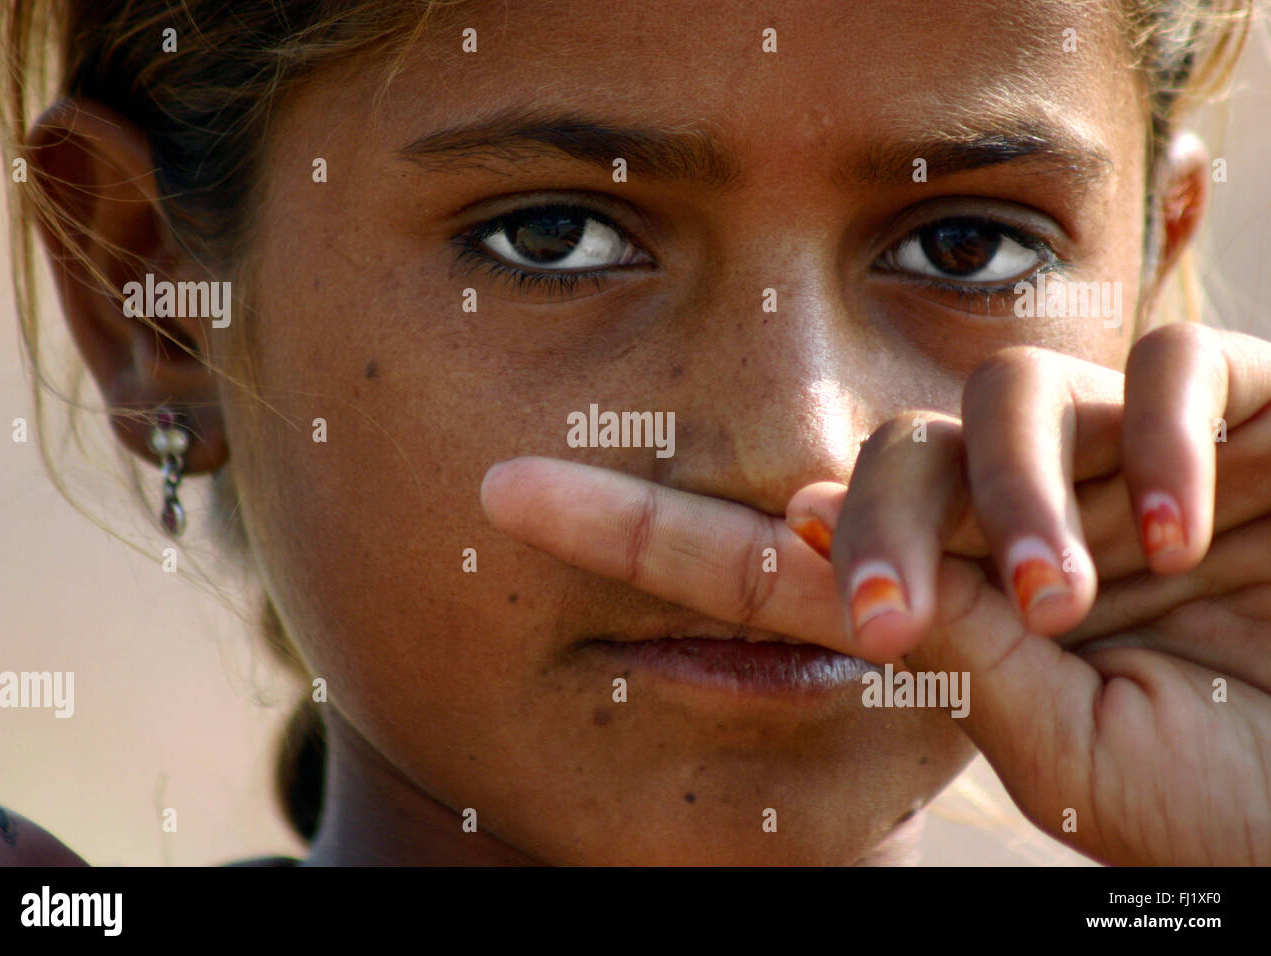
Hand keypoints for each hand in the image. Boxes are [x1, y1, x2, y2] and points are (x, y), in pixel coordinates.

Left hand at [480, 323, 1270, 863]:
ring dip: (1009, 498)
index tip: (509, 501)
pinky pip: (1158, 366)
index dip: (641, 528)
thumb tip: (815, 550)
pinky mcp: (1232, 403)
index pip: (774, 556)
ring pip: (998, 393)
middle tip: (883, 617)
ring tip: (1068, 601)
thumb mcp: (1074, 751)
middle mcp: (1021, 516)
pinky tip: (1179, 540)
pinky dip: (1155, 446)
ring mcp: (1118, 453)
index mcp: (964, 611)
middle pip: (879, 457)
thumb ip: (956, 653)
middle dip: (864, 524)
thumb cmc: (1239, 798)